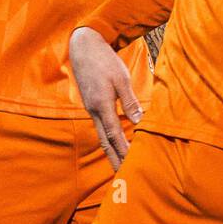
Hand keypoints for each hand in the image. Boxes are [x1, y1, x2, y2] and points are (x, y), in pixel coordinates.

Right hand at [69, 27, 140, 169]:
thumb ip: (129, 101)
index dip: (124, 151)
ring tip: (119, 165)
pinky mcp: (91, 104)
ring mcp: (90, 108)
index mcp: (102, 105)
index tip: (132, 164)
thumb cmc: (104, 60)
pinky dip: (108, 138)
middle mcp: (94, 110)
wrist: (83, 47)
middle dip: (115, 159)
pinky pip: (100, 126)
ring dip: (111, 151)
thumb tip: (139, 121)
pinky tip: (114, 143)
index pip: (114, 135)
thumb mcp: (121, 78)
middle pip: (105, 141)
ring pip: (101, 135)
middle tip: (123, 176)